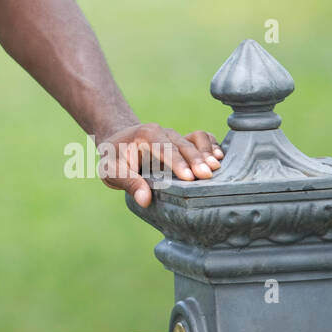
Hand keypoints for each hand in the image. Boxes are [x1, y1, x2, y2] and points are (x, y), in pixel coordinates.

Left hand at [96, 123, 223, 208]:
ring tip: (216, 167)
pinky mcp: (184, 141)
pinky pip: (201, 138)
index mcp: (145, 135)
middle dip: (195, 160)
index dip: (177, 162)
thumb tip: (145, 200)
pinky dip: (211, 146)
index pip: (163, 148)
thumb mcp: (111, 170)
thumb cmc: (115, 158)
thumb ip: (128, 182)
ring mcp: (176, 135)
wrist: (118, 141)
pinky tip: (220, 157)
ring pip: (195, 139)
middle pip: (183, 144)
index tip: (189, 177)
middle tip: (207, 176)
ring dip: (206, 152)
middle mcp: (163, 132)